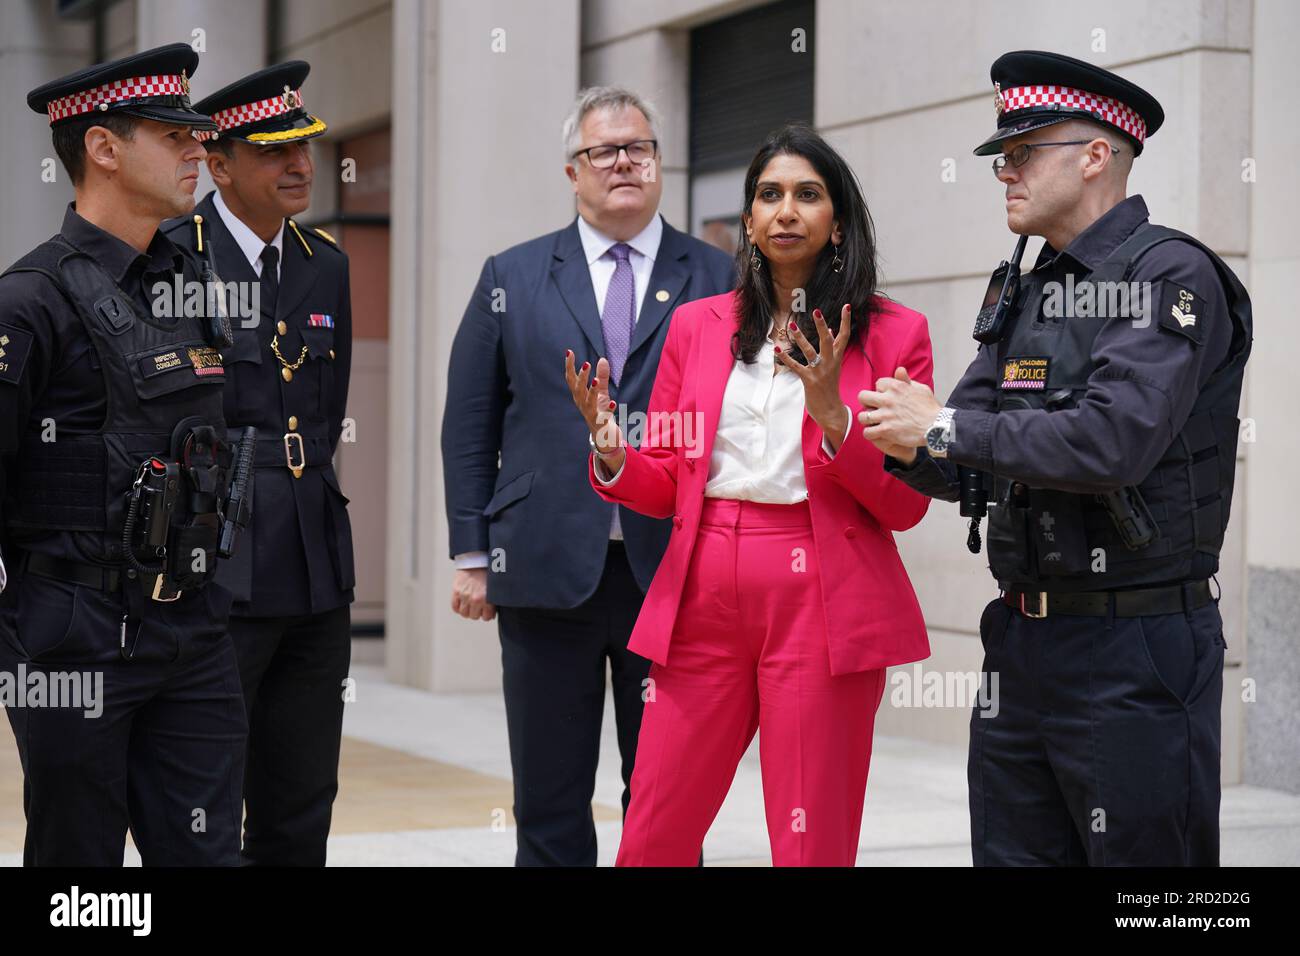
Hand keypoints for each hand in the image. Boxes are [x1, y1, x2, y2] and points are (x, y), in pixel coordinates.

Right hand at [451, 568, 495, 620]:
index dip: (488, 614)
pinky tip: (462, 604)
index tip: (488, 610)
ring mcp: (464, 596)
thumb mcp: (494, 587)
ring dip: (468, 611)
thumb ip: (494, 601)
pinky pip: (454, 607)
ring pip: (464, 614)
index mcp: (487, 598)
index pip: (487, 617)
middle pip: (475, 616)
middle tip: (479, 606)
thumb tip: (491, 615)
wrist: (475, 560)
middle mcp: (474, 599)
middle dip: (478, 612)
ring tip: (470, 606)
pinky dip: (458, 608)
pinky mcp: (456, 591)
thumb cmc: (487, 572)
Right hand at [564, 350, 625, 472]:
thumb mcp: (601, 393)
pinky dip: (607, 410)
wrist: (604, 437)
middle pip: (578, 389)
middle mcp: (582, 404)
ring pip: (588, 402)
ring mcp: (590, 415)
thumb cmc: (600, 412)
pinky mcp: (600, 424)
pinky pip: (603, 417)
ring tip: (595, 380)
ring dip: (591, 391)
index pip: (572, 379)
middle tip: (586, 364)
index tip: (569, 352)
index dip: (569, 366)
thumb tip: (602, 359)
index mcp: (580, 396)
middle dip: (581, 377)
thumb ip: (601, 377)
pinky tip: (612, 402)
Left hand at [777, 305, 852, 450]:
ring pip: (810, 351)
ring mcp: (819, 372)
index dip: (846, 321)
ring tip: (791, 325)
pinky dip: (785, 358)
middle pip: (827, 340)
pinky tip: (777, 350)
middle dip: (821, 325)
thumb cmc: (830, 388)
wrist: (832, 412)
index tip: (847, 306)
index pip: (844, 336)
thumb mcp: (833, 367)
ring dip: (800, 338)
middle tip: (815, 311)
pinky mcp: (809, 380)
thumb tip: (830, 330)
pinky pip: (795, 366)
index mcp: (837, 358)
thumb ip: (832, 349)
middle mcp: (830, 363)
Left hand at [857, 366, 939, 454]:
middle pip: (862, 397)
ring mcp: (886, 415)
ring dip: (867, 420)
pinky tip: (877, 433)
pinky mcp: (886, 430)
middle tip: (874, 409)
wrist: (936, 427)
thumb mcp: (920, 389)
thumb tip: (899, 370)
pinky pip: (867, 432)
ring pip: (862, 416)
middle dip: (866, 402)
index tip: (886, 397)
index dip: (881, 391)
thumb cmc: (930, 408)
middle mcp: (888, 399)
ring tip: (873, 422)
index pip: (877, 383)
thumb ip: (906, 380)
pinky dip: (870, 434)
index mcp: (896, 387)